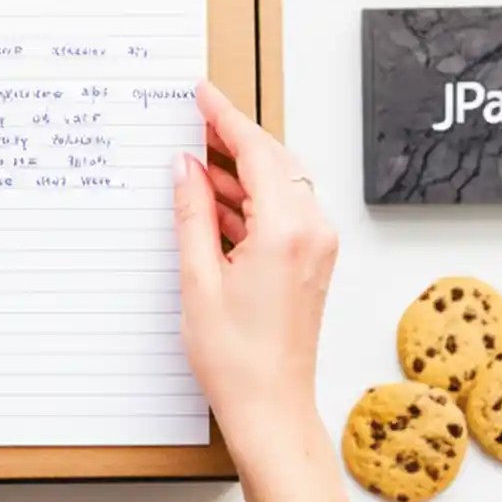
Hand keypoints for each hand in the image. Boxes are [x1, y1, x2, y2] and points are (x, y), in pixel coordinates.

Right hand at [173, 81, 361, 501]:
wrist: (270, 407)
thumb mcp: (198, 278)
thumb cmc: (237, 359)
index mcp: (286, 231)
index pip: (257, 151)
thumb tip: (184, 169)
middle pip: (275, 162)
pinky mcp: (312, 262)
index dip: (225, 117)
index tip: (203, 94)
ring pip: (280, 186)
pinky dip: (251, 201)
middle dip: (234, 139)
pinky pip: (283, 212)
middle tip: (196, 120)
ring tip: (196, 166)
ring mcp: (317, 248)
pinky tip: (216, 204)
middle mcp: (312, 232)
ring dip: (241, 172)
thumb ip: (191, 213)